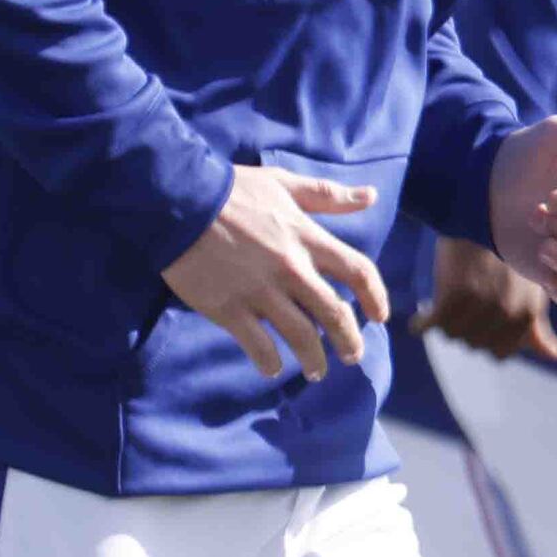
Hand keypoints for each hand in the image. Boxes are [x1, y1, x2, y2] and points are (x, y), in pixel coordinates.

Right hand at [164, 163, 389, 383]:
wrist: (175, 200)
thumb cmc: (231, 191)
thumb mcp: (283, 184)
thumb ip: (327, 195)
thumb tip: (370, 196)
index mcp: (307, 238)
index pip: (358, 271)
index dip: (376, 297)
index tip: (381, 316)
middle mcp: (291, 268)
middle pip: (335, 314)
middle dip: (350, 341)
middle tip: (353, 355)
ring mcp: (260, 291)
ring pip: (302, 336)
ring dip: (315, 360)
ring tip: (317, 371)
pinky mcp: (228, 308)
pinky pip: (258, 346)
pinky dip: (269, 363)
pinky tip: (273, 369)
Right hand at [422, 235, 556, 364]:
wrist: (480, 213)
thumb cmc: (506, 256)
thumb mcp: (530, 290)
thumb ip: (539, 328)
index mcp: (527, 314)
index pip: (501, 353)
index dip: (489, 340)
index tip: (481, 321)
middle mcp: (507, 313)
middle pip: (475, 345)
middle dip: (468, 331)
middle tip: (464, 306)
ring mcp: (481, 305)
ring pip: (453, 335)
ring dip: (447, 324)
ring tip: (450, 302)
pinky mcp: (453, 295)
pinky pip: (431, 325)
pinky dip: (423, 323)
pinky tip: (421, 318)